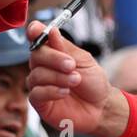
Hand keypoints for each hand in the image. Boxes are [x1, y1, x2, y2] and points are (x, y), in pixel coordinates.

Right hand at [25, 21, 128, 136]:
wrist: (101, 107)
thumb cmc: (93, 83)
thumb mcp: (83, 60)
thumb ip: (65, 47)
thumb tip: (51, 30)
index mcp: (53, 54)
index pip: (38, 40)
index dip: (35, 33)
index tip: (36, 30)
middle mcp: (43, 68)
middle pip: (36, 56)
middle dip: (53, 58)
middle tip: (71, 65)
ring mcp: (40, 85)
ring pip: (37, 75)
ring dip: (57, 77)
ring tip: (75, 80)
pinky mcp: (40, 103)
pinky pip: (36, 94)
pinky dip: (51, 90)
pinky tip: (65, 92)